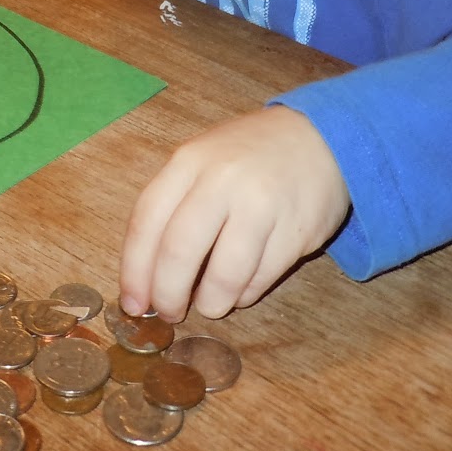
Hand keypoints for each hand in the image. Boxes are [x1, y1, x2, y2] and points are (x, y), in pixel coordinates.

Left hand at [119, 106, 349, 321]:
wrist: (318, 137)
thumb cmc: (246, 158)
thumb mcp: (202, 162)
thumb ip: (173, 208)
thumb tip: (147, 280)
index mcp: (189, 162)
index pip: (146, 221)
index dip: (135, 270)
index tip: (133, 304)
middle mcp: (222, 180)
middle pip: (179, 250)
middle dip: (168, 294)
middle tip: (169, 313)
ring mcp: (262, 205)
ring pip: (224, 274)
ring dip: (210, 302)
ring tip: (209, 306)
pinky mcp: (296, 230)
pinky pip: (260, 278)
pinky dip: (244, 294)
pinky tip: (240, 290)